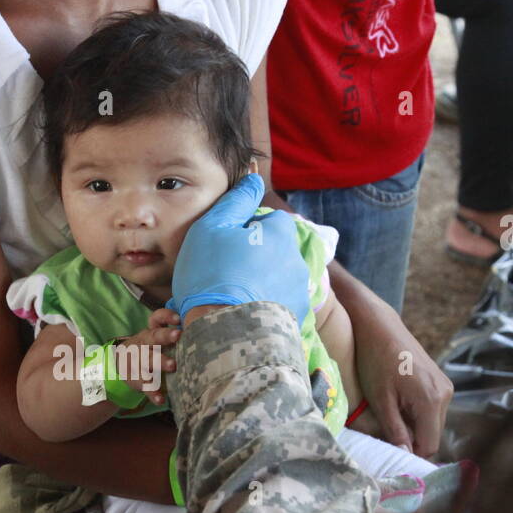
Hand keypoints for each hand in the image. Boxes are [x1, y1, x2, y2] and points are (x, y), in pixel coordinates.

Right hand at [117, 309, 180, 406]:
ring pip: (148, 360)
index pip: (156, 319)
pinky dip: (153, 393)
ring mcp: (138, 361)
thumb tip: (201, 325)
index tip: (178, 318)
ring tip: (173, 365)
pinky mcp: (136, 379)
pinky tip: (161, 399)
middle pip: (153, 337)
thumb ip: (173, 334)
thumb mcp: (156, 338)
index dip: (166, 316)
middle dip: (165, 336)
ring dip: (160, 361)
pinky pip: (144, 385)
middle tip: (178, 335)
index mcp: (151, 333)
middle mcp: (144, 344)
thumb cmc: (149, 349)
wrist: (120, 363)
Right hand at [167, 173, 309, 323]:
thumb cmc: (212, 274)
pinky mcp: (296, 319)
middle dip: (254, 258)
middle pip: (273, 250)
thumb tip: (254, 178)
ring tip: (231, 300)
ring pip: (276, 279)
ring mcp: (300, 292)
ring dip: (259, 284)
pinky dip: (265, 307)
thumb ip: (236, 200)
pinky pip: (279, 305)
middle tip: (223, 274)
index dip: (245, 229)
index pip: (267, 219)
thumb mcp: (213, 227)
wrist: (225, 333)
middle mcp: (297, 259)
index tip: (225, 246)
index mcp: (281, 233)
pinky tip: (243, 316)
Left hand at [349, 300, 452, 457]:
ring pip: (432, 424)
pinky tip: (397, 407)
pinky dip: (416, 415)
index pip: (430, 445)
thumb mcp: (380, 400)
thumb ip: (395, 430)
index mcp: (431, 400)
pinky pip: (432, 410)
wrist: (379, 327)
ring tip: (389, 419)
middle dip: (412, 442)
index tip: (392, 458)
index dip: (411, 455)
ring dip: (414, 428)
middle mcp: (445, 394)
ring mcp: (445, 387)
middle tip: (386, 439)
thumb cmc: (375, 361)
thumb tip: (405, 456)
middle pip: (433, 436)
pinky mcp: (440, 382)